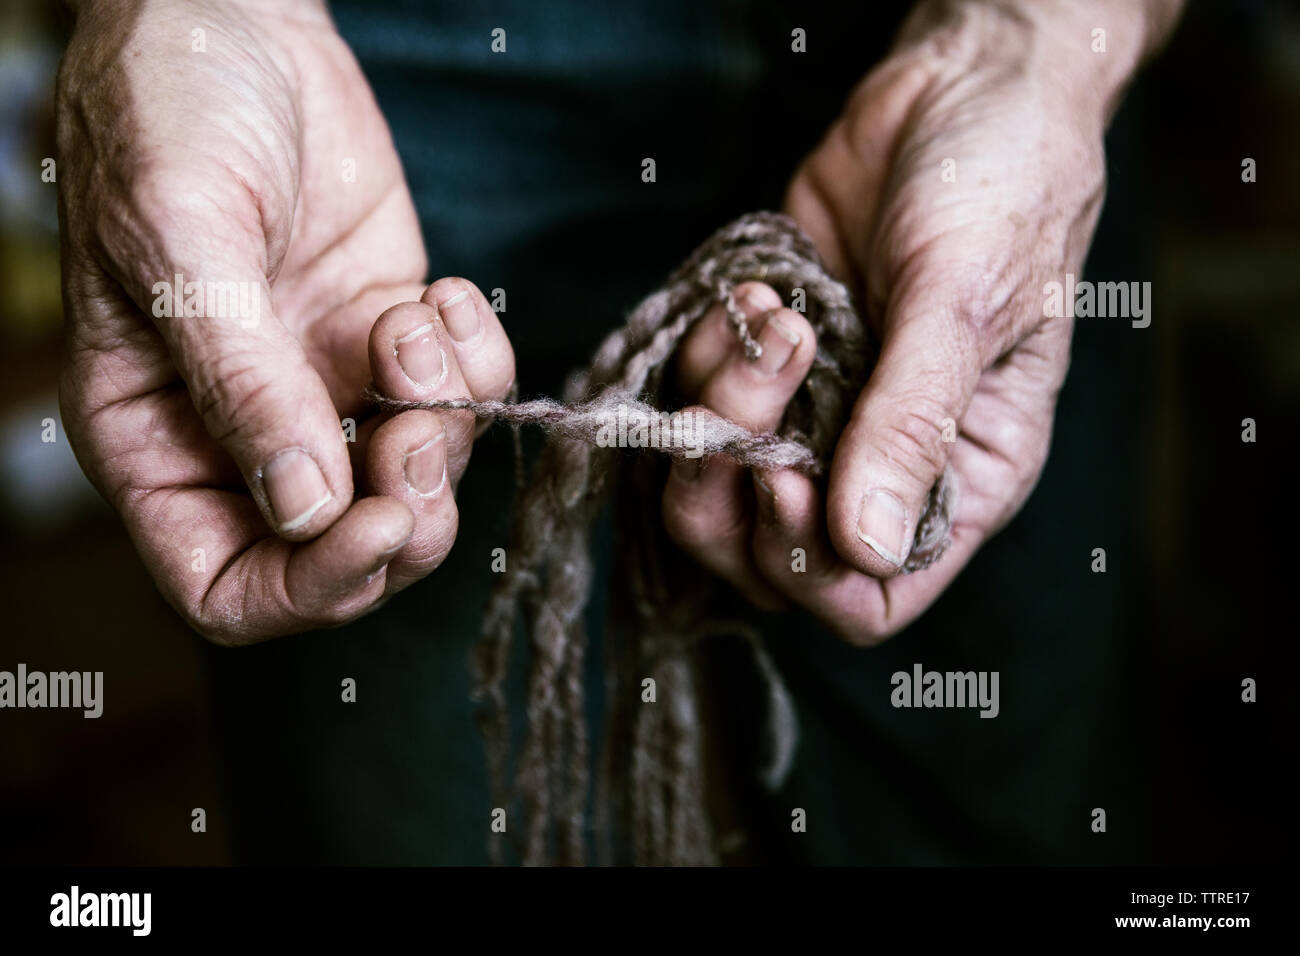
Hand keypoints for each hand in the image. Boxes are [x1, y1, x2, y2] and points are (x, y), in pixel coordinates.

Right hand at [56, 0, 513, 643]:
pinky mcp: (392, 339)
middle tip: (422, 431)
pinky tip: (440, 292)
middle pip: (345, 551)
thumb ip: (239, 381)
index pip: (231, 587)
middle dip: (405, 511)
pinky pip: (462, 397)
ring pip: (418, 479)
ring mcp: (329, 388)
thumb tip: (304, 507)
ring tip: (418, 328)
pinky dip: (474, 362)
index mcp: (160, 441)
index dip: (310, 587)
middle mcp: (247, 432)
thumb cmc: (168, 116)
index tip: (379, 526)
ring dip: (445, 425)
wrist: (236, 24)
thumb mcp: (183, 243)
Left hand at [664, 0, 1179, 642]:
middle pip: (765, 560)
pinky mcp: (760, 364)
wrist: (959, 90)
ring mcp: (811, 419)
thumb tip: (863, 551)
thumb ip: (912, 428)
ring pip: (714, 489)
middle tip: (757, 373)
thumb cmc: (1002, 189)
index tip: (779, 475)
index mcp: (959, 482)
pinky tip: (750, 296)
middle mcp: (878, 468)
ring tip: (765, 318)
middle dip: (733, 481)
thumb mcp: (965, 305)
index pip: (869, 599)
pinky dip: (700, 357)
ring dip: (713, 407)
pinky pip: (691, 404)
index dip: (805, 563)